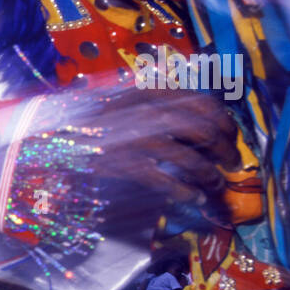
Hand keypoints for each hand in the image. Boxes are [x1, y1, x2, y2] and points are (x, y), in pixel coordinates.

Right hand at [80, 88, 239, 231]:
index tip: (231, 135)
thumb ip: (160, 103)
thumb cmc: (95, 121)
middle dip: (226, 149)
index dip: (225, 122)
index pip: (204, 103)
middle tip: (233, 163)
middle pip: (204, 131)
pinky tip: (193, 198)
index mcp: (151, 92)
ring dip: (210, 174)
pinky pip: (166, 181)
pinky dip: (185, 191)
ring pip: (190, 159)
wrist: (56, 138)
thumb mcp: (128, 99)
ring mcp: (137, 138)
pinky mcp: (126, 164)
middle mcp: (148, 112)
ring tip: (215, 184)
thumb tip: (202, 121)